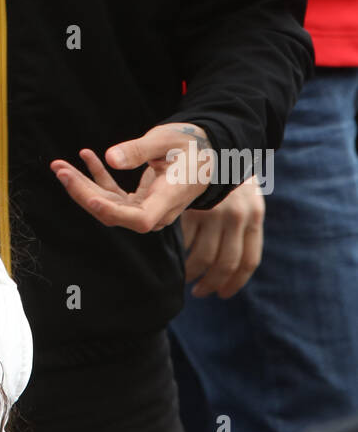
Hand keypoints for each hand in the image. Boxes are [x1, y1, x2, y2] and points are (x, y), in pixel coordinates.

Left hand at [50, 122, 215, 232]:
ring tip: (60, 165)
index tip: (91, 199)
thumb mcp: (167, 139)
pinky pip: (113, 195)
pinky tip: (85, 156)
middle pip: (114, 213)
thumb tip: (110, 158)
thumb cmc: (191, 145)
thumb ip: (140, 149)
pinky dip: (97, 177)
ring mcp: (146, 209)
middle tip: (60, 170)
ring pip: (108, 205)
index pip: (140, 218)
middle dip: (83, 192)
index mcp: (170, 198)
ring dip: (83, 185)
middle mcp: (157, 211)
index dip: (114, 213)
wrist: (206, 154)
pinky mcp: (139, 201)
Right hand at [181, 175, 264, 298]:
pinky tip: (178, 257)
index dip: (236, 282)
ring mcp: (214, 211)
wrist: (212, 138)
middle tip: (200, 292)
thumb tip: (230, 260)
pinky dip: (182, 252)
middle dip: (212, 283)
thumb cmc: (227, 171)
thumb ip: (241, 225)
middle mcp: (237, 215)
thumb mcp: (244, 195)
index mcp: (253, 214)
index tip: (223, 294)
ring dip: (194, 272)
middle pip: (226, 263)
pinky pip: (187, 240)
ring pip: (203, 256)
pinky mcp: (193, 205)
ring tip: (187, 278)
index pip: (249, 260)